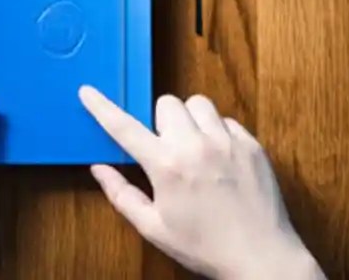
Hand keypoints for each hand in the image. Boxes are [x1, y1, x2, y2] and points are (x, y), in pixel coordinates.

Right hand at [80, 87, 323, 279]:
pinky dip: (218, 132)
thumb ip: (123, 195)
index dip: (102, 108)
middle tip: (167, 149)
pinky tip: (220, 159)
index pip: (125, 128)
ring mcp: (227, 142)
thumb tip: (98, 169)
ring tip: (195, 148)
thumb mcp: (154, 228)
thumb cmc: (204, 246)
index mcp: (166, 167)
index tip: (88, 92)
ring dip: (191, 120)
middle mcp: (196, 146)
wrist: (260, 256)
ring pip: (199, 104)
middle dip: (162, 121)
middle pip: (167, 103)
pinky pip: (227, 120)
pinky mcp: (251, 144)